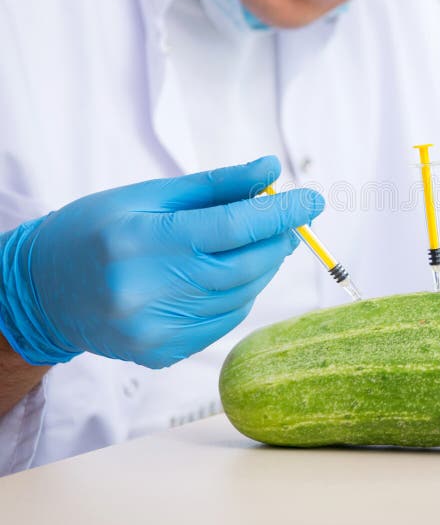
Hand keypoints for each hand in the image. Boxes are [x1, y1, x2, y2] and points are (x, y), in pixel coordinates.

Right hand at [0, 157, 322, 367]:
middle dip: (279, 240)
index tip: (312, 198)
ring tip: (265, 242)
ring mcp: (154, 330)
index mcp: (141, 241)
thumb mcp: (149, 195)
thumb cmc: (95, 230)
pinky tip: (235, 273)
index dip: (279, 213)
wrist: (41, 291)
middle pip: (243, 267)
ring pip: (240, 296)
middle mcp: (147, 292)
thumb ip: (216, 185)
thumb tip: (271, 171)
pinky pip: (224, 321)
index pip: (231, 227)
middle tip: (294, 221)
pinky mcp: (160, 353)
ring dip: (264, 267)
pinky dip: (241, 293)